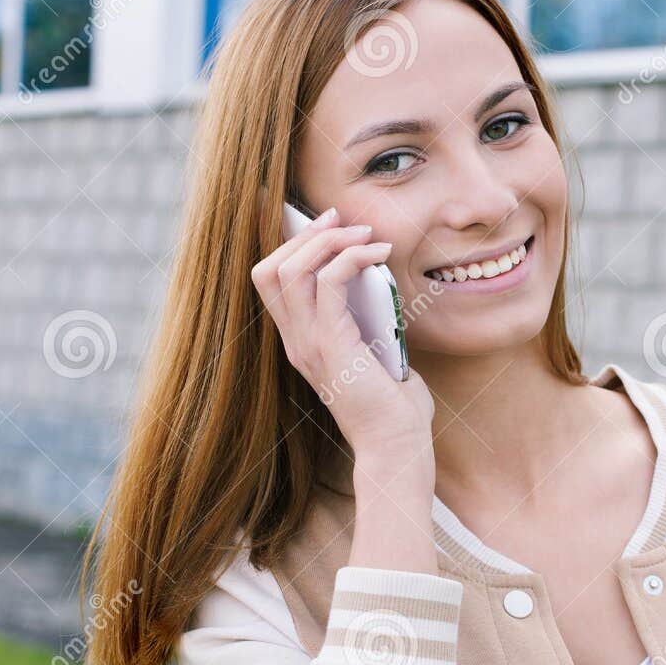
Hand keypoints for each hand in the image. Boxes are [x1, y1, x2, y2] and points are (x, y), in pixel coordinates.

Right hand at [251, 205, 434, 463]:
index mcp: (300, 341)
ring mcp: (309, 344)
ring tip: (365, 235)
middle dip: (305, 233)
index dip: (290, 245)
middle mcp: (296, 341)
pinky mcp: (332, 345)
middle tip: (343, 220)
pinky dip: (352, 258)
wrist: (396, 444)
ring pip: (292, 269)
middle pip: (270, 267)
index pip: (269, 281)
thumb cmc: (394, 404)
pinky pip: (328, 282)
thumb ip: (366, 316)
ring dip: (329, 240)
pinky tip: (379, 254)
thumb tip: (377, 275)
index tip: (326, 223)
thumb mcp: (374, 350)